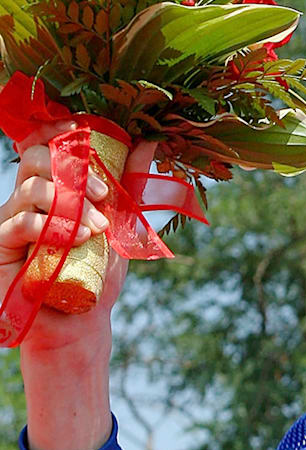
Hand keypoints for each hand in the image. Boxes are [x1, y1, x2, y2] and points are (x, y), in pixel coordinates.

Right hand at [0, 129, 155, 352]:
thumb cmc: (96, 270)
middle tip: (105, 193)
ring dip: (71, 203)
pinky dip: (52, 225)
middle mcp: (25, 200)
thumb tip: (148, 143)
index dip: (58, 133)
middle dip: (73, 168)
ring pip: (30, 189)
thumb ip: (130, 185)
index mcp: (50, 188)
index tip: (83, 131)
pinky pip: (20, 223)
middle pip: (33, 159)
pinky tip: (78, 238)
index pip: (43, 146)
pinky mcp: (2, 246)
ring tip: (99, 227)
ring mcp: (10, 221)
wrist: (81, 318)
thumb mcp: (121, 223)